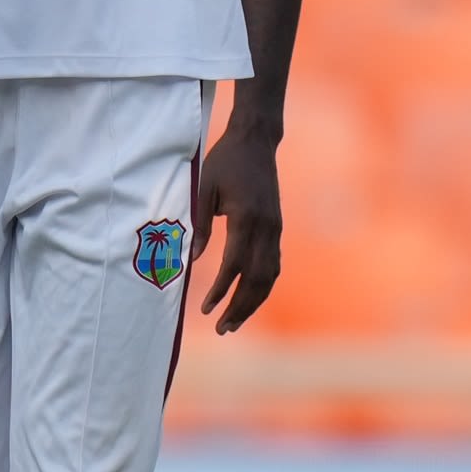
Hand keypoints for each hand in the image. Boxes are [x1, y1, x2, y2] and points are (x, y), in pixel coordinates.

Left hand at [192, 123, 283, 334]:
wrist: (256, 142)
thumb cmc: (225, 162)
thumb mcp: (204, 189)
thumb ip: (200, 224)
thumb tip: (192, 259)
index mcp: (246, 218)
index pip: (234, 265)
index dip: (221, 291)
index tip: (206, 309)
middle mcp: (266, 228)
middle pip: (257, 279)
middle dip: (240, 308)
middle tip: (222, 329)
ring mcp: (275, 229)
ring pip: (269, 276)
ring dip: (253, 303)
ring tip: (234, 323)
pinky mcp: (277, 228)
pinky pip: (273, 265)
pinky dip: (263, 286)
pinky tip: (250, 299)